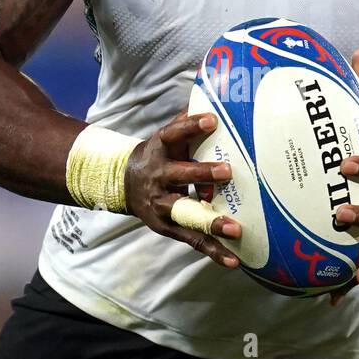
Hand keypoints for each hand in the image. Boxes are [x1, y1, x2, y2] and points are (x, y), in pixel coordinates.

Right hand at [124, 111, 241, 268]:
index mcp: (158, 150)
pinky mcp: (167, 227)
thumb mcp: (166, 136)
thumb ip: (186, 122)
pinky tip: (233, 259)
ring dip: (210, 221)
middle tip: (227, 172)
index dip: (191, 126)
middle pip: (178, 175)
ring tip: (235, 229)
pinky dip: (213, 250)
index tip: (212, 119)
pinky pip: (192, 239)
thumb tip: (212, 99)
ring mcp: (161, 205)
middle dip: (201, 173)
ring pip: (185, 213)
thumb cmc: (158, 156)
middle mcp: (157, 177)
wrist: (123, 184)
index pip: (173, 133)